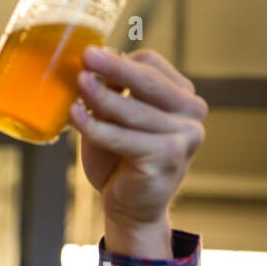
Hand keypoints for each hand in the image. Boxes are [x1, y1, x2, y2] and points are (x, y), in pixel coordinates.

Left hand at [69, 47, 207, 256]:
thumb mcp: (113, 121)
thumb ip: (111, 94)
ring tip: (77, 85)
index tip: (91, 56)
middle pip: (148, 80)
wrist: (130, 209)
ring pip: (133, 108)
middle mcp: (192, 113)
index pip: (152, 65)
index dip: (120, 60)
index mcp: (182, 97)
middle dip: (113, 67)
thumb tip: (95, 63)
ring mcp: (185, 135)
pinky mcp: (167, 156)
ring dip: (100, 96)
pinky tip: (74, 116)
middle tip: (86, 56)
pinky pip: (123, 136)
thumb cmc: (120, 162)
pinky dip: (95, 126)